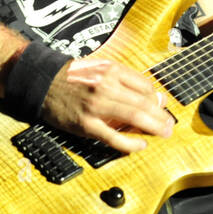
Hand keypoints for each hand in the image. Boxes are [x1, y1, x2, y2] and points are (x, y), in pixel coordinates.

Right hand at [41, 57, 174, 153]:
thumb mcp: (101, 68)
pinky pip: (114, 137)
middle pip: (143, 103)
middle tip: (169, 125)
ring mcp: (96, 106)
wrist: (43, 82)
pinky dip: (130, 143)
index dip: (157, 99)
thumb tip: (153, 96)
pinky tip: (140, 145)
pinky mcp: (87, 124)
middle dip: (161, 116)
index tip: (162, 108)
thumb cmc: (73, 77)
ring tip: (163, 133)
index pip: (144, 86)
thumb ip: (126, 80)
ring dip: (153, 127)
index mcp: (111, 70)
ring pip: (133, 118)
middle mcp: (105, 86)